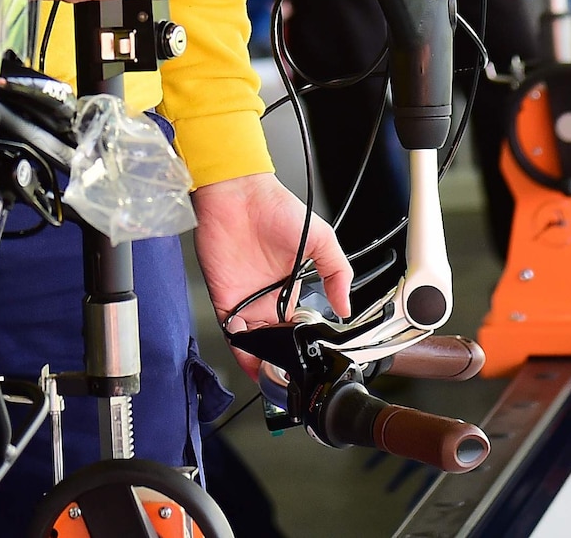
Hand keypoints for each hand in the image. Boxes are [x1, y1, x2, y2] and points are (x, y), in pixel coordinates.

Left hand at [191, 172, 352, 381]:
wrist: (239, 194)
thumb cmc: (276, 208)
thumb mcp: (321, 239)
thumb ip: (337, 273)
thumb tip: (347, 306)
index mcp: (291, 287)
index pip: (297, 326)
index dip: (302, 345)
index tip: (311, 360)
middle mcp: (266, 297)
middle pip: (273, 339)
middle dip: (281, 360)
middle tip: (291, 377)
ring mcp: (244, 298)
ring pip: (252, 341)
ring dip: (260, 359)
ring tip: (273, 377)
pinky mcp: (224, 297)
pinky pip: (229, 330)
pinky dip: (239, 347)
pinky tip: (251, 356)